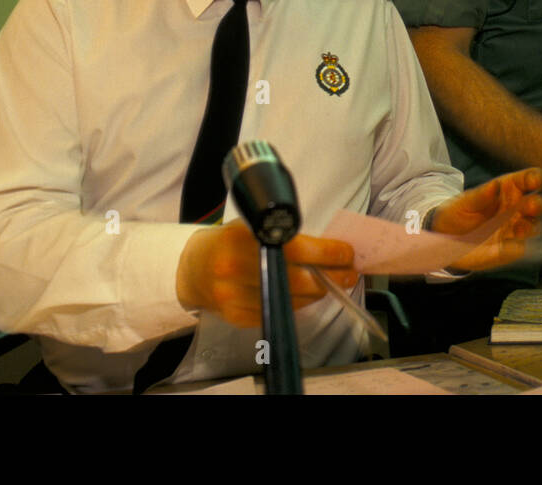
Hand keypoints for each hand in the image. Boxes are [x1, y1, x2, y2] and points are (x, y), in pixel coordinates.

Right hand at [175, 223, 356, 327]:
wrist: (193, 267)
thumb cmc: (231, 242)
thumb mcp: (254, 226)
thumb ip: (286, 236)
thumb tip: (331, 249)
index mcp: (243, 237)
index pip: (296, 248)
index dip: (327, 253)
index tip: (347, 253)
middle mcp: (235, 266)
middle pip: (297, 280)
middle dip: (330, 277)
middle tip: (348, 272)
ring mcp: (233, 295)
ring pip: (290, 300)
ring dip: (317, 293)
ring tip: (331, 283)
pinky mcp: (234, 316)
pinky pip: (277, 313)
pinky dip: (297, 305)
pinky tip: (305, 295)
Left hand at [428, 168, 541, 270]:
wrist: (446, 239)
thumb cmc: (457, 213)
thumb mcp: (465, 202)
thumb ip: (480, 196)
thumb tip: (495, 185)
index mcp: (510, 188)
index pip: (531, 179)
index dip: (536, 178)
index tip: (535, 182)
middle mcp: (519, 208)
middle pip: (541, 203)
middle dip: (541, 204)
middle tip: (533, 206)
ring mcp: (518, 229)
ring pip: (537, 226)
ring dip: (533, 226)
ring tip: (520, 229)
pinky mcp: (512, 249)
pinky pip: (523, 249)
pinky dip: (519, 247)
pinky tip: (508, 247)